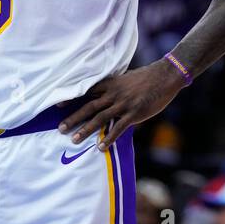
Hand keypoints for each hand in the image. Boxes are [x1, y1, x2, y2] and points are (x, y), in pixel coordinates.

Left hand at [58, 61, 184, 149]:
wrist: (165, 76)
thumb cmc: (147, 77)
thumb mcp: (127, 78)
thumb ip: (116, 87)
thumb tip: (108, 94)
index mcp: (111, 84)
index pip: (87, 91)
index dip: (73, 99)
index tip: (58, 106)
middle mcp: (114, 94)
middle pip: (89, 107)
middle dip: (74, 118)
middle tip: (60, 128)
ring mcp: (123, 104)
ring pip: (100, 118)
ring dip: (85, 130)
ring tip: (74, 139)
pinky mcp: (134, 113)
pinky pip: (118, 128)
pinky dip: (108, 138)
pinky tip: (100, 146)